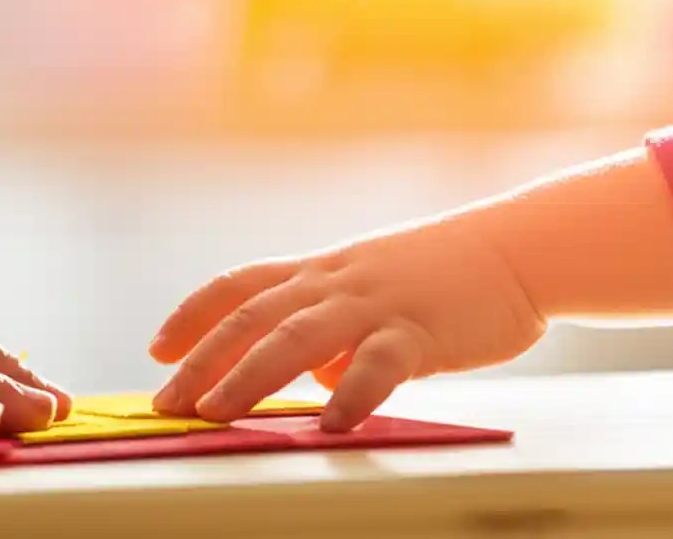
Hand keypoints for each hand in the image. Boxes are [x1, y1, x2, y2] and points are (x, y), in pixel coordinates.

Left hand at [148, 216, 544, 430]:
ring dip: (250, 376)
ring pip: (297, 338)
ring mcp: (374, 304)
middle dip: (202, 359)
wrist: (515, 249)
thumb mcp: (370, 295)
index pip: (239, 286)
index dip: (193, 314)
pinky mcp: (419, 329)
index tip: (157, 348)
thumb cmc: (439, 277)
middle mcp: (334, 283)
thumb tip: (310, 378)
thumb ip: (333, 331)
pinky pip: (379, 363)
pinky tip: (329, 424)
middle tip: (166, 400)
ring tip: (216, 411)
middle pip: (252, 318)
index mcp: (319, 273)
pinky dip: (351, 392)